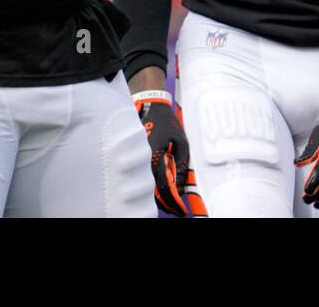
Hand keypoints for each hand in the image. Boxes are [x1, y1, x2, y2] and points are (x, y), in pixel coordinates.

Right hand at [134, 90, 189, 215]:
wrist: (149, 106)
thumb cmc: (167, 123)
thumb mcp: (182, 142)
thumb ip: (181, 165)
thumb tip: (181, 188)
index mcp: (156, 158)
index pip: (164, 187)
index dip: (173, 202)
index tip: (180, 211)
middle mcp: (143, 161)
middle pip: (153, 191)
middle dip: (165, 202)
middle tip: (176, 209)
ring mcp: (138, 159)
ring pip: (146, 185)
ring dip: (158, 195)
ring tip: (170, 202)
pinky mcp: (136, 157)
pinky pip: (143, 176)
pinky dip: (152, 184)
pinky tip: (160, 188)